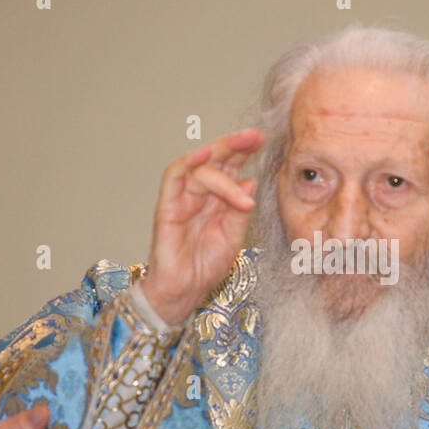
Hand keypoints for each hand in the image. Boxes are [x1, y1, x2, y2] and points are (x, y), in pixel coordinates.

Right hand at [143, 128, 264, 325]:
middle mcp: (200, 196)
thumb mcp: (234, 237)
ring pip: (201, 168)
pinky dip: (187, 163)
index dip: (244, 152)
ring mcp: (182, 199)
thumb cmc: (205, 269)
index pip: (230, 169)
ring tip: (244, 152)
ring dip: (223, 160)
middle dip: (235, 145)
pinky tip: (203, 155)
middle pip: (215, 160)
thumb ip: (240, 210)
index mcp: (217, 201)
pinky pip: (173, 177)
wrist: (184, 293)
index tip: (262, 140)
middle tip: (255, 135)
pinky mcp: (167, 206)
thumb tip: (250, 181)